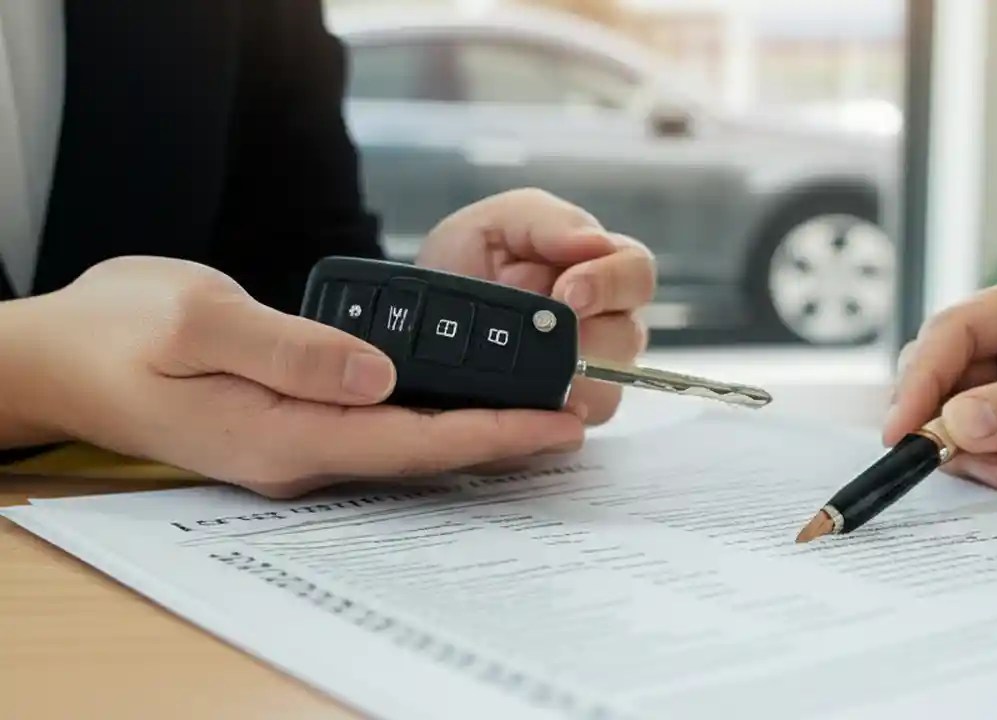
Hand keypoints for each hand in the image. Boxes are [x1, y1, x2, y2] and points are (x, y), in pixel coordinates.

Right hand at [5, 257, 585, 496]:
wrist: (63, 357)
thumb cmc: (116, 332)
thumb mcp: (197, 321)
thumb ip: (291, 350)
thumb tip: (376, 374)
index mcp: (279, 434)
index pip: (409, 441)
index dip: (491, 432)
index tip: (556, 421)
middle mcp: (296, 453)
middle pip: (420, 451)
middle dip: (501, 435)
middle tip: (574, 415)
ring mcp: (294, 444)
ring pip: (403, 443)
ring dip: (474, 427)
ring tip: (542, 408)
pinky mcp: (290, 425)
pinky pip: (377, 428)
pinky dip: (431, 413)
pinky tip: (465, 396)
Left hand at [416, 188, 656, 424]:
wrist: (421, 315)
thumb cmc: (465, 261)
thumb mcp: (497, 223)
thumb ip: (548, 222)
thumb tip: (596, 241)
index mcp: (600, 267)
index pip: (638, 274)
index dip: (610, 284)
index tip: (569, 293)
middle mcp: (606, 323)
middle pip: (630, 337)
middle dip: (587, 338)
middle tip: (543, 335)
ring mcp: (589, 374)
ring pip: (609, 388)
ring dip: (569, 380)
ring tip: (525, 369)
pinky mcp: (563, 414)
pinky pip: (573, 425)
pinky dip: (547, 416)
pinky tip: (519, 399)